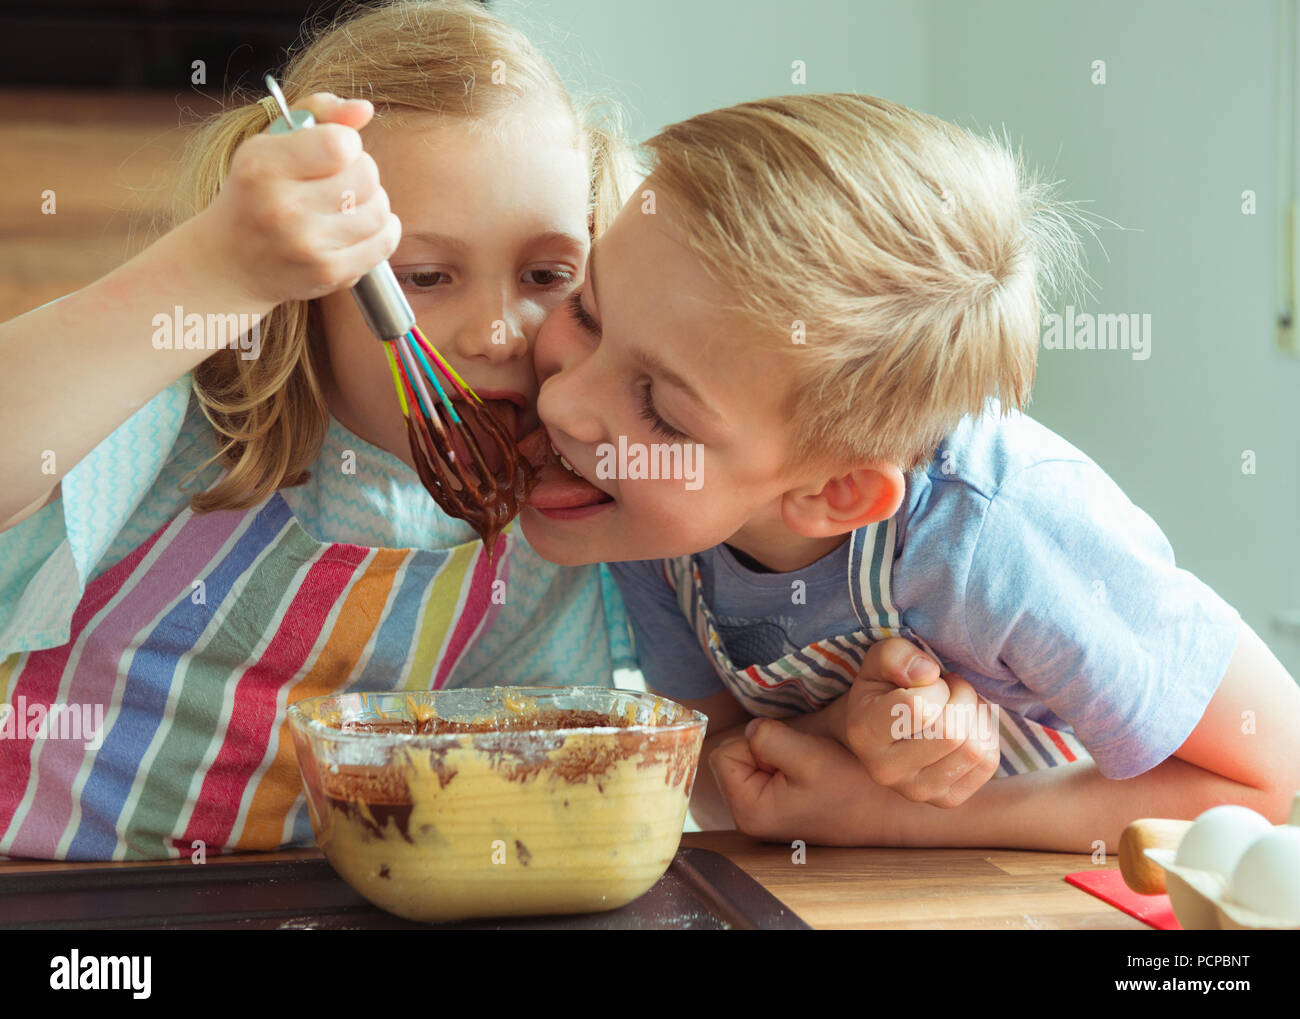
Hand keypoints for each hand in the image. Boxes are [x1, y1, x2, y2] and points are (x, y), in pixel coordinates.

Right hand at [195, 92, 401, 306]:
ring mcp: (307, 246)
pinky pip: (384, 243)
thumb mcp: (271, 142)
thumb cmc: (256, 193)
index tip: (332, 152)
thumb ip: (318, 112)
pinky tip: (361, 226)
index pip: (340, 144)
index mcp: (262, 166)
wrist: (229, 264)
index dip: (346, 143)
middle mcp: (282, 208)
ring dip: (372, 201)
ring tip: (347, 204)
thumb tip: (365, 108)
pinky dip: (383, 230)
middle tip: (339, 180)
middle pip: (366, 176)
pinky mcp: (329, 274)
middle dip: (361, 171)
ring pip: (379, 209)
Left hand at [709, 720, 910, 845]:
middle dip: (764, 748)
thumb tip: (749, 728)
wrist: (886, 812)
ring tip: (808, 768)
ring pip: (749, 760)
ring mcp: (761, 812)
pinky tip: (808, 775)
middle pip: (733, 756)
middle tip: (802, 761)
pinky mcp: (774, 805)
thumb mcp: (809, 756)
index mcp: (748, 810)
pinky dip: (784, 762)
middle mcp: (747, 817)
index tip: (791, 755)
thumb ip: (768, 738)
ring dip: (776, 754)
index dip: (755, 743)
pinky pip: (764, 768)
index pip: (722, 755)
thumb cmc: (851, 787)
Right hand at [838, 636, 999, 807]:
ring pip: (974, 750)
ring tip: (959, 704)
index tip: (930, 679)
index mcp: (864, 732)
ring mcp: (916, 791)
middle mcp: (886, 771)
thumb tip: (928, 672)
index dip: (937, 686)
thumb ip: (895, 655)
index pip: (921, 709)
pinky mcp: (945, 800)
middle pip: (952, 734)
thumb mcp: (879, 660)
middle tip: (951, 686)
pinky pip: (987, 764)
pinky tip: (967, 724)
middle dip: (962, 697)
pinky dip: (986, 736)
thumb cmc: (882, 687)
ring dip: (976, 715)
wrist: (877, 731)